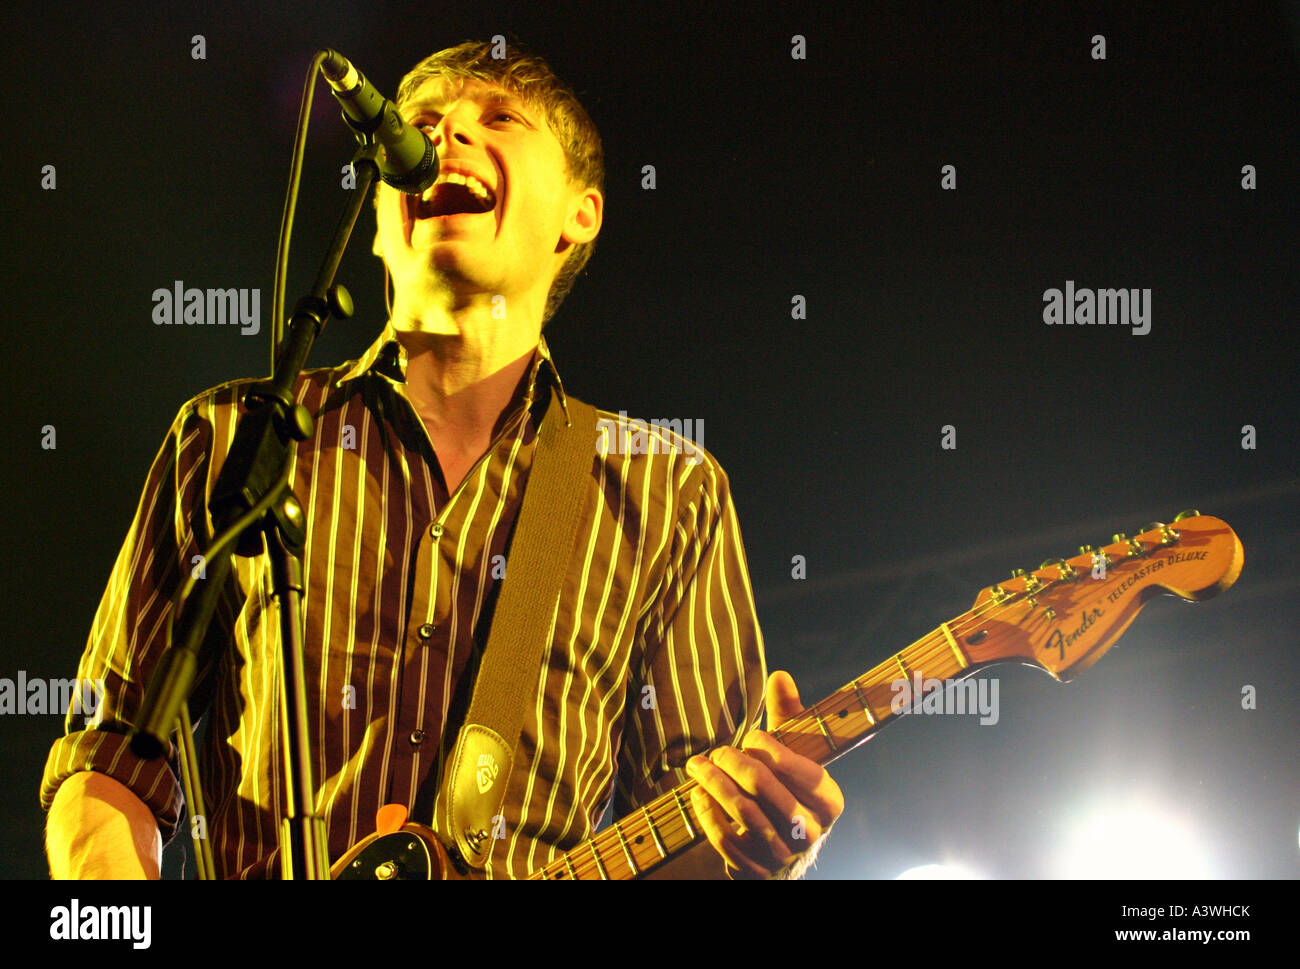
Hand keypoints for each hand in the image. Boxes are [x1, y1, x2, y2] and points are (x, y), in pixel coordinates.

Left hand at [686, 670, 844, 878]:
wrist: (783, 849)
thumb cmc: (787, 787)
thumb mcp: (794, 752)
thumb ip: (788, 715)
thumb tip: (780, 675)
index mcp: (829, 800)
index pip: (796, 767)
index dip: (767, 748)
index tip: (748, 737)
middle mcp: (810, 830)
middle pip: (763, 786)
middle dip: (732, 762)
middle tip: (716, 752)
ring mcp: (784, 854)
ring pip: (743, 812)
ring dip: (713, 784)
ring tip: (697, 766)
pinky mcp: (757, 869)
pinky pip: (727, 839)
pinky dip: (708, 814)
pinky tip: (698, 795)